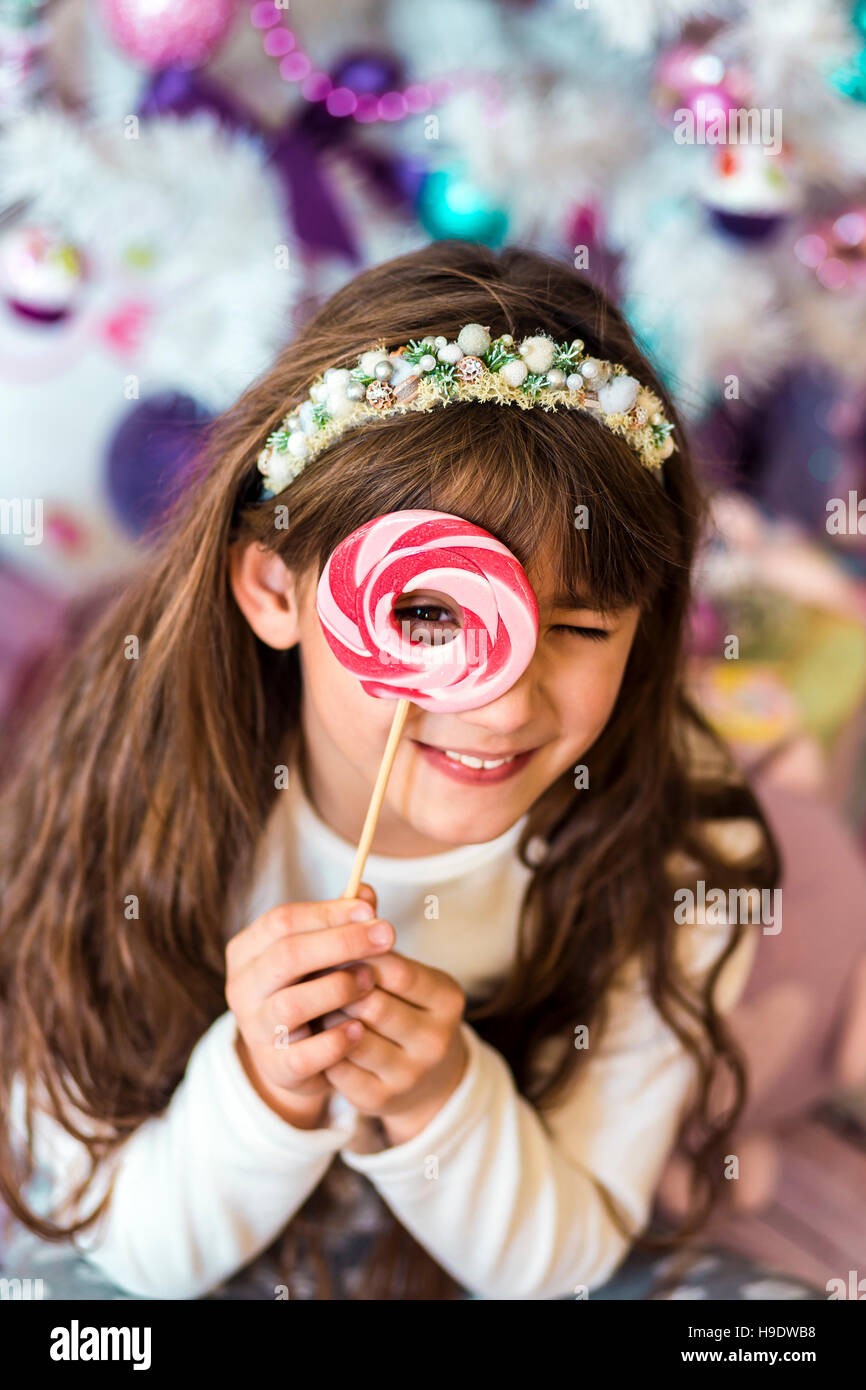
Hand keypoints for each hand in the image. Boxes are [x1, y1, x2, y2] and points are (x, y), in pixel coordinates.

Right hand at [224, 886, 395, 1129]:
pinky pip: (303, 1055)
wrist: (297, 1054)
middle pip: (287, 955)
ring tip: (369, 981)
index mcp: (247, 950)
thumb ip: (340, 921)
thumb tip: (367, 893)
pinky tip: (360, 1030)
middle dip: (341, 943)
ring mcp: (254, 1030)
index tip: (372, 910)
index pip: (282, 920)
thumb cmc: (312, 987)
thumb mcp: (321, 951)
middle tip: (387, 937)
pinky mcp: (274, 1067)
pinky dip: (334, 1042)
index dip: (329, 912)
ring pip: (291, 1004)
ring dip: (337, 988)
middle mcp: (241, 987)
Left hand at [321, 951, 468, 1145]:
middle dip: (337, 985)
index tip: (329, 942)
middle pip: (373, 1005)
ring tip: (309, 998)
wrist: (426, 1078)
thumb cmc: (407, 1008)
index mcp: (447, 999)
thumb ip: (379, 941)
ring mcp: (410, 1074)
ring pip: (353, 1037)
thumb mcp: (408, 973)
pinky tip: (314, 1032)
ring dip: (324, 1014)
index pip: (397, 970)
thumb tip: (354, 898)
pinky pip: (340, 1070)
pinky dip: (321, 1047)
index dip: (358, 954)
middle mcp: (436, 1039)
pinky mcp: (381, 1099)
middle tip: (308, 970)